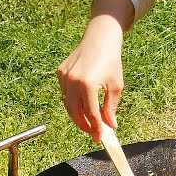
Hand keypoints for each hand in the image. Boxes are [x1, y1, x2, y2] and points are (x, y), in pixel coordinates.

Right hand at [57, 0, 134, 139]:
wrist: (100, 38)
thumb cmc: (111, 61)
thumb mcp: (116, 85)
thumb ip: (111, 107)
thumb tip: (110, 125)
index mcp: (88, 84)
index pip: (91, 113)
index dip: (95, 128)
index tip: (99, 137)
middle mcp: (72, 81)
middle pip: (75, 112)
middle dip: (84, 125)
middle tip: (92, 132)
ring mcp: (64, 76)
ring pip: (68, 104)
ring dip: (77, 115)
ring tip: (88, 121)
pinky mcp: (60, 72)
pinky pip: (65, 92)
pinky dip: (72, 101)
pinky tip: (82, 104)